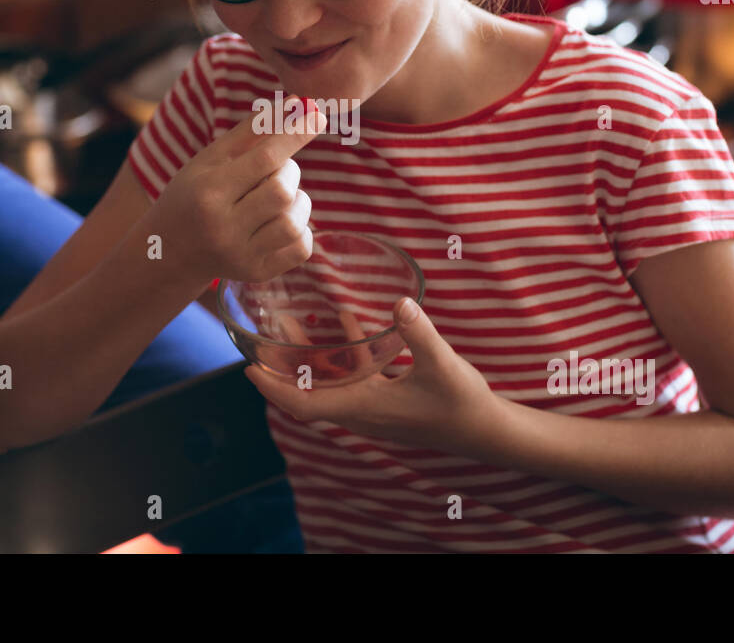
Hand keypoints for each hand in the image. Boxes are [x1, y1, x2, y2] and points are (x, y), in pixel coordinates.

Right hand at [149, 96, 326, 285]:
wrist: (170, 251)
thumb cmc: (195, 193)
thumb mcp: (211, 158)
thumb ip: (253, 130)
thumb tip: (297, 104)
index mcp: (209, 191)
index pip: (265, 158)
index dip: (296, 133)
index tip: (317, 114)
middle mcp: (224, 227)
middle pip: (283, 191)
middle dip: (290, 172)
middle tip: (275, 170)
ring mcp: (241, 255)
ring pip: (295, 220)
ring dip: (298, 200)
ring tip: (277, 197)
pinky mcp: (257, 273)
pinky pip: (302, 246)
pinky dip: (301, 228)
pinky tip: (280, 221)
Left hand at [245, 297, 500, 454]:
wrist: (484, 431)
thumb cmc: (461, 403)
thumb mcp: (442, 364)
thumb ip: (419, 332)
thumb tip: (399, 302)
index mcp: (364, 407)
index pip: (304, 405)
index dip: (273, 390)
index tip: (249, 369)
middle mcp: (361, 410)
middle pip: (308, 391)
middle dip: (282, 366)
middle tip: (263, 336)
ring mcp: (373, 407)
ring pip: (329, 382)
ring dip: (310, 357)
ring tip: (294, 322)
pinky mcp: (386, 400)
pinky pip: (353, 376)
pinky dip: (343, 353)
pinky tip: (348, 320)